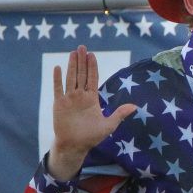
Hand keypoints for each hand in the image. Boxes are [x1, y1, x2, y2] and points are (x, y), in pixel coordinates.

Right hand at [48, 45, 135, 179]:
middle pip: (81, 75)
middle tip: (82, 47)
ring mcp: (69, 99)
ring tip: (73, 53)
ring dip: (71, 66)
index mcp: (92, 99)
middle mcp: (80, 96)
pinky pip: (58, 89)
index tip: (92, 55)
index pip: (92, 79)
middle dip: (82, 61)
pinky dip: (57, 79)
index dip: (92, 67)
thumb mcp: (108, 125)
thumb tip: (135, 106)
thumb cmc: (92, 136)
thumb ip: (119, 114)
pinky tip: (58, 68)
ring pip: (71, 78)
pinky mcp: (59, 104)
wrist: (75, 145)